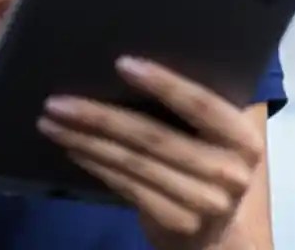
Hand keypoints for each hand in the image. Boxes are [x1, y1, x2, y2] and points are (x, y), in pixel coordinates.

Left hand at [37, 57, 263, 249]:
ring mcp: (202, 203)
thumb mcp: (217, 138)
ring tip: (52, 121)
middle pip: (155, 137)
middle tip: (57, 101)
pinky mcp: (175, 222)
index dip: (164, 83)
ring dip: (86, 140)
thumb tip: (129, 65)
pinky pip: (126, 186)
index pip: (202, 105)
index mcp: (242, 139)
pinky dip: (95, 164)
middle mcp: (229, 172)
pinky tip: (72, 148)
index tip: (122, 63)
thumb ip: (193, 112)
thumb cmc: (210, 166)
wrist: (217, 236)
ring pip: (132, 163)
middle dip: (101, 116)